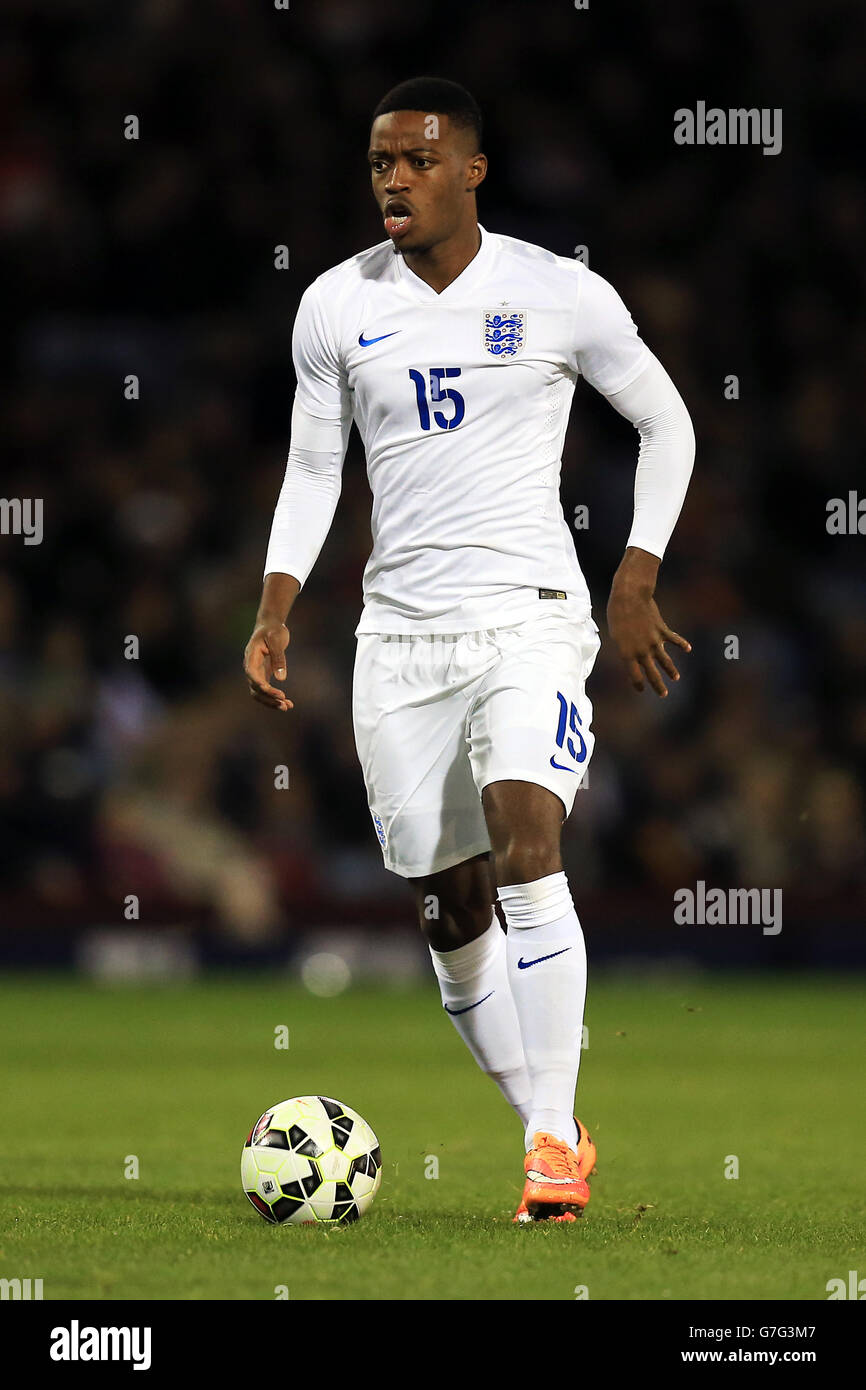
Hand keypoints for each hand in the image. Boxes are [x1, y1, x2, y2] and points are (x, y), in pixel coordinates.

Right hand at [244, 620, 291, 710]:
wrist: (270, 625)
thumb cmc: (273, 630)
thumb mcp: (277, 640)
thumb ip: (279, 658)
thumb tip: (281, 679)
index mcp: (251, 656)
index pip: (251, 673)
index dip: (259, 683)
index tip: (271, 690)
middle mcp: (251, 666)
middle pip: (255, 687)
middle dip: (268, 697)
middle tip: (284, 703)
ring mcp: (257, 672)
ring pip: (259, 693)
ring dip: (271, 702)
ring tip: (287, 707)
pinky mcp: (264, 675)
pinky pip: (267, 690)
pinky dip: (275, 698)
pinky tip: (288, 703)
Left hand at [607, 548, 690, 696]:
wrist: (629, 597)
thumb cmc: (617, 614)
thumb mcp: (616, 634)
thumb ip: (626, 647)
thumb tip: (634, 654)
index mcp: (627, 654)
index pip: (634, 675)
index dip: (638, 684)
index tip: (641, 689)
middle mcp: (642, 651)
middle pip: (652, 673)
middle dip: (658, 685)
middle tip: (663, 694)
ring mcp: (654, 641)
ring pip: (665, 661)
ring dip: (671, 671)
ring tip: (676, 678)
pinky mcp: (662, 630)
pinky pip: (674, 639)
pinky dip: (682, 644)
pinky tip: (688, 649)